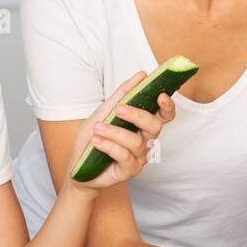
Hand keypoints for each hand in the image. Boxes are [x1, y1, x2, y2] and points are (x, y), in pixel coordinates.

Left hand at [63, 72, 176, 190]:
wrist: (78, 166)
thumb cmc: (93, 138)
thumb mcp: (104, 111)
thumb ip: (123, 94)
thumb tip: (141, 75)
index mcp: (142, 125)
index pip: (164, 115)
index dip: (167, 106)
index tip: (161, 95)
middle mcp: (145, 140)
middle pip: (155, 126)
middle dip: (138, 115)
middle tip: (119, 109)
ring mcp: (140, 157)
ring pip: (137, 142)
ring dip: (116, 132)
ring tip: (97, 127)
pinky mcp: (130, 170)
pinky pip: (124, 156)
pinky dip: (109, 146)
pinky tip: (96, 141)